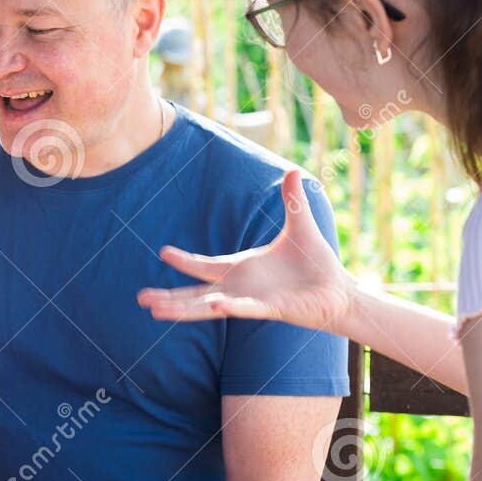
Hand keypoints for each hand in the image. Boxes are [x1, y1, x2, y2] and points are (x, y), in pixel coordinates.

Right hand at [137, 169, 355, 332]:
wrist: (339, 290)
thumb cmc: (317, 263)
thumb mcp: (300, 227)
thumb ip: (291, 202)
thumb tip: (292, 170)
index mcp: (241, 268)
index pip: (205, 266)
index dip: (185, 261)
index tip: (163, 252)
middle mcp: (240, 288)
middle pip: (196, 294)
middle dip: (169, 297)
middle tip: (142, 298)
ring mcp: (251, 300)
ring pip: (208, 307)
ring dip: (183, 308)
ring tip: (156, 310)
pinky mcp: (270, 310)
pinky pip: (245, 309)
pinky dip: (229, 306)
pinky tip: (214, 304)